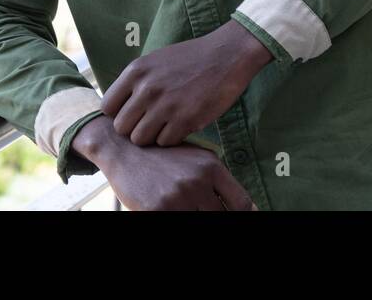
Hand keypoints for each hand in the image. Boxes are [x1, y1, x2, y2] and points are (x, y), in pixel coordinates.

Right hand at [72, 116, 256, 210]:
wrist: (123, 148)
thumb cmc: (163, 155)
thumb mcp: (196, 157)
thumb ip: (219, 179)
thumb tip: (248, 207)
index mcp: (211, 166)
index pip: (242, 203)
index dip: (242, 213)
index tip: (231, 213)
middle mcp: (197, 181)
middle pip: (220, 215)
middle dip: (212, 214)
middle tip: (200, 206)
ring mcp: (177, 197)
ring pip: (200, 220)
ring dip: (193, 213)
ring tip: (181, 202)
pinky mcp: (158, 210)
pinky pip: (177, 221)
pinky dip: (174, 215)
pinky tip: (166, 206)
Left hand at [100, 20, 273, 146]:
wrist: (227, 55)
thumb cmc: (191, 59)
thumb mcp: (156, 61)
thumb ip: (135, 82)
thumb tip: (118, 109)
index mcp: (136, 71)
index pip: (108, 107)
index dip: (119, 114)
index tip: (132, 115)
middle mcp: (146, 88)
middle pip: (121, 128)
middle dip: (134, 129)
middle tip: (150, 124)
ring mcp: (165, 105)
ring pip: (140, 139)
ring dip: (152, 137)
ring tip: (166, 126)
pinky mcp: (185, 119)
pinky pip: (165, 142)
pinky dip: (172, 139)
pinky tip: (182, 126)